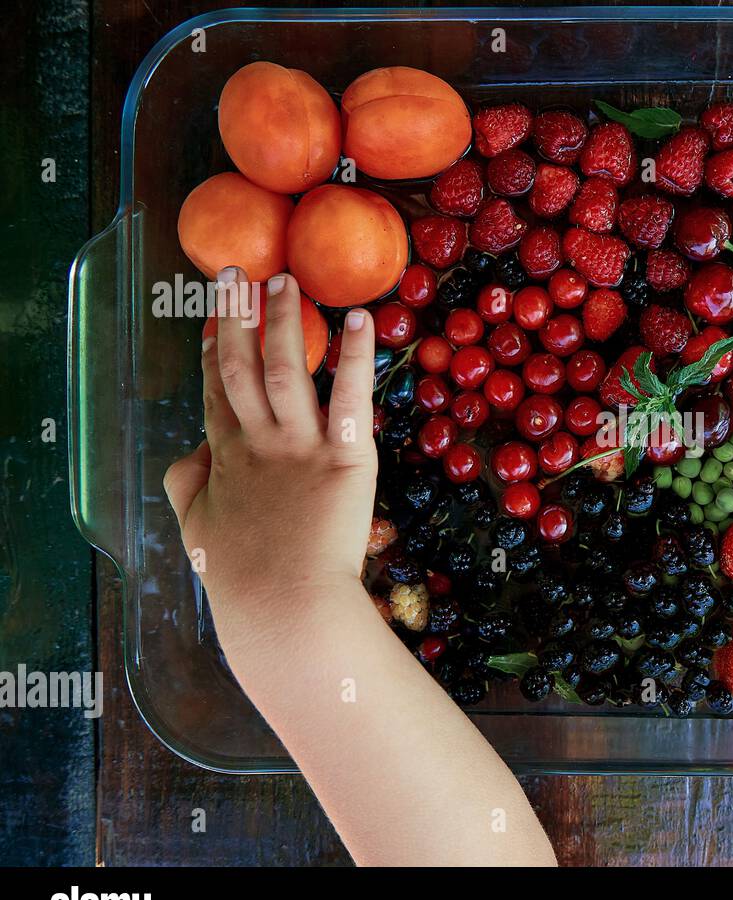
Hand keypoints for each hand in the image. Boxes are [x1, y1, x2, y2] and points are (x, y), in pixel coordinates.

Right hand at [164, 266, 376, 643]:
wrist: (284, 607)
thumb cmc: (244, 577)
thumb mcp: (196, 528)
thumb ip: (186, 485)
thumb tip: (191, 452)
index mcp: (226, 457)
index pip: (218, 391)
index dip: (212, 350)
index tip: (210, 317)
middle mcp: (259, 441)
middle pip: (242, 366)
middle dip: (238, 317)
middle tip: (239, 274)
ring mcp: (301, 446)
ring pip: (288, 369)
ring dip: (285, 321)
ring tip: (286, 280)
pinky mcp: (346, 457)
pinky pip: (352, 397)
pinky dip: (355, 357)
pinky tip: (359, 320)